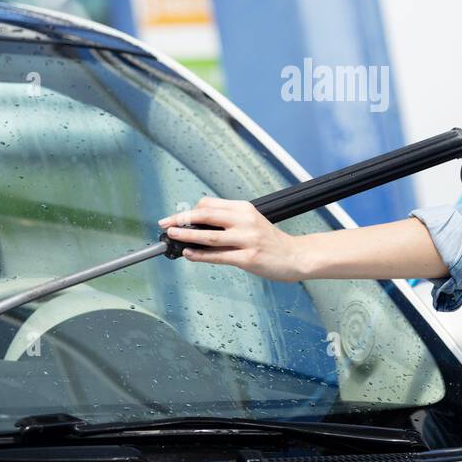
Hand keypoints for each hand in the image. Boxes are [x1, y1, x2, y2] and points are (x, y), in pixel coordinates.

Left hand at [157, 197, 307, 281]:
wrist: (295, 256)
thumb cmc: (271, 241)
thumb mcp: (252, 222)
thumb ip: (228, 220)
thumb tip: (197, 225)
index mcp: (244, 208)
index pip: (210, 203)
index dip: (189, 210)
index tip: (176, 217)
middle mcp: (245, 221)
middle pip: (206, 214)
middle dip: (181, 218)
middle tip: (165, 223)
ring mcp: (247, 239)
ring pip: (209, 235)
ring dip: (186, 235)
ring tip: (172, 236)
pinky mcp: (248, 257)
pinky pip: (218, 255)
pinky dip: (200, 255)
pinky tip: (189, 254)